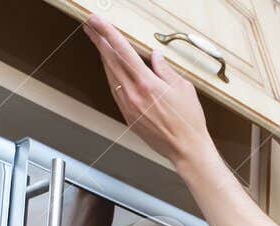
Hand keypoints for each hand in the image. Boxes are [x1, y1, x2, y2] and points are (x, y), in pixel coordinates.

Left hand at [84, 15, 213, 165]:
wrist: (185, 149)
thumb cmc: (188, 121)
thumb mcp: (183, 88)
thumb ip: (165, 70)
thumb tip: (155, 56)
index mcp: (147, 83)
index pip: (123, 51)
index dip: (108, 33)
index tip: (97, 22)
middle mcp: (133, 93)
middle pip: (111, 60)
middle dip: (99, 40)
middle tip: (91, 27)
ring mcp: (128, 105)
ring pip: (110, 74)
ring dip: (103, 57)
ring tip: (99, 43)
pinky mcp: (127, 115)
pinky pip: (115, 89)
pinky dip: (111, 74)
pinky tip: (110, 68)